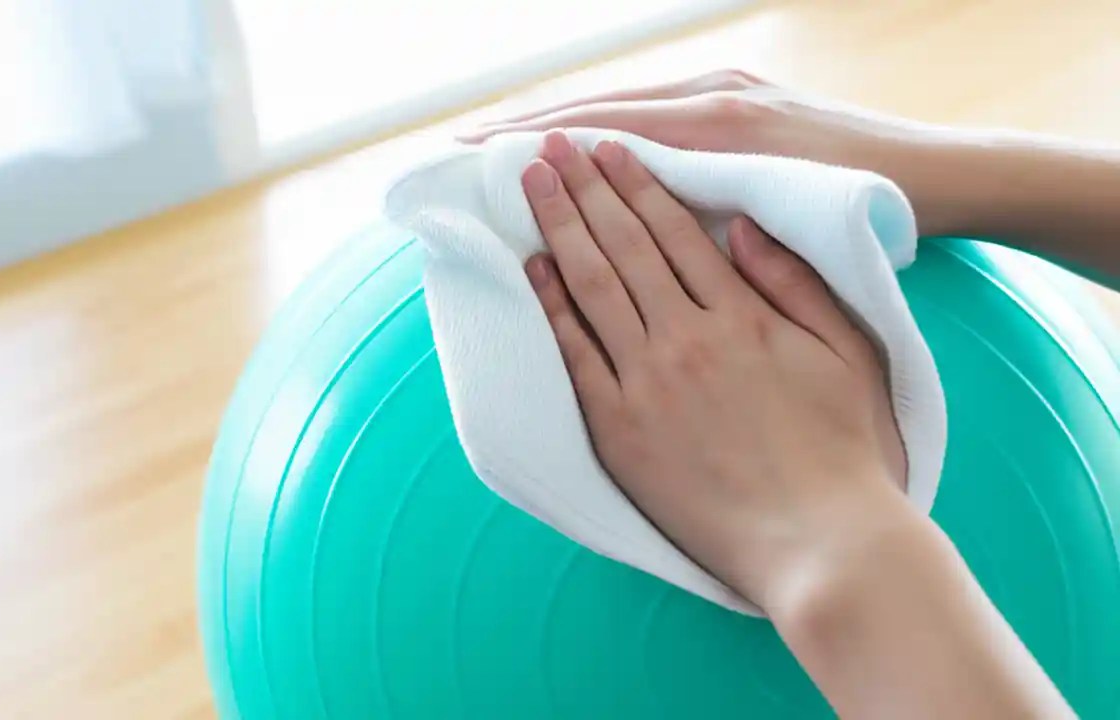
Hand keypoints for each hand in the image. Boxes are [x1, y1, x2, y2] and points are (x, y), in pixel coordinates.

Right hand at [467, 70, 966, 237]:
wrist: (941, 174)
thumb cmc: (870, 209)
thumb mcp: (787, 221)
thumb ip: (711, 213)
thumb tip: (634, 220)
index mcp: (721, 126)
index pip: (606, 127)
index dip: (538, 142)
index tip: (477, 154)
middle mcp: (717, 97)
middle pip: (603, 109)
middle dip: (534, 127)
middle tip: (467, 144)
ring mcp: (729, 92)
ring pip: (626, 104)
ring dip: (566, 120)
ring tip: (508, 141)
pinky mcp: (741, 98)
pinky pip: (658, 108)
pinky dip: (611, 122)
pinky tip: (582, 137)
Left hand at [521, 130, 906, 611]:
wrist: (821, 545)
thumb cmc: (845, 452)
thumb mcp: (847, 353)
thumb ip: (794, 284)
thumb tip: (741, 227)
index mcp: (742, 318)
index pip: (676, 234)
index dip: (637, 185)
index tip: (609, 150)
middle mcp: (687, 341)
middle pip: (624, 248)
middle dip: (585, 190)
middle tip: (550, 149)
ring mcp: (648, 386)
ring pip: (593, 289)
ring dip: (558, 230)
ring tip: (532, 185)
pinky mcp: (619, 432)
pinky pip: (575, 357)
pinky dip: (551, 308)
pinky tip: (532, 269)